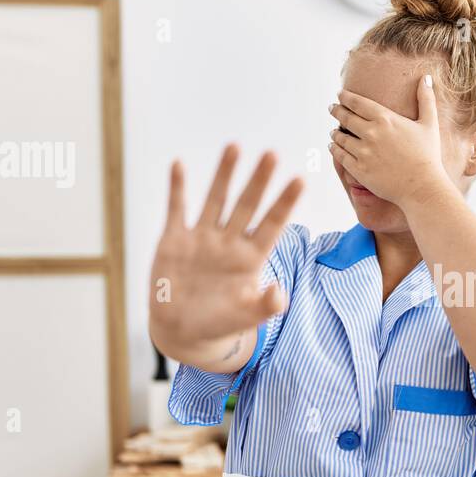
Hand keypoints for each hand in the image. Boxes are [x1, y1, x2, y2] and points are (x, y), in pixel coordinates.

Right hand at [149, 146, 302, 355]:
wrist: (183, 330)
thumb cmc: (219, 324)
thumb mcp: (244, 317)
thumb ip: (264, 306)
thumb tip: (281, 294)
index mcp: (250, 259)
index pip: (272, 225)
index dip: (285, 203)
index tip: (300, 180)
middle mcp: (229, 242)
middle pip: (247, 205)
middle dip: (259, 180)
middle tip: (272, 154)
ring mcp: (203, 238)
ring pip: (216, 200)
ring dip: (224, 175)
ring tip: (235, 146)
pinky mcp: (175, 240)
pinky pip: (177, 209)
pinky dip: (177, 189)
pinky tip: (179, 164)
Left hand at [328, 76, 452, 206]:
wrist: (422, 187)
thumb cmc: (427, 155)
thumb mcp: (429, 124)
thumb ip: (426, 99)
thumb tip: (426, 77)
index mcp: (386, 119)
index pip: (357, 102)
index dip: (345, 97)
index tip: (340, 95)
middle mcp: (371, 133)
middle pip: (345, 117)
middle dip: (336, 111)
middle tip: (332, 108)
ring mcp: (363, 152)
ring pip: (340, 137)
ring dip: (334, 132)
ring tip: (333, 131)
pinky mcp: (359, 169)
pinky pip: (340, 155)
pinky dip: (334, 149)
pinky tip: (333, 146)